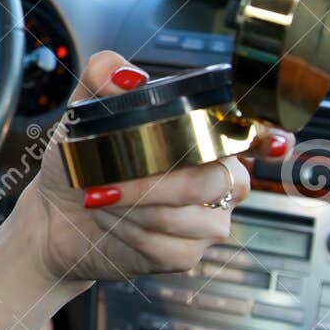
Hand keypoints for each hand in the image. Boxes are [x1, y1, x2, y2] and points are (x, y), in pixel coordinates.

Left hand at [12, 49, 293, 285]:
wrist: (56, 215)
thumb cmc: (82, 159)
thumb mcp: (85, 110)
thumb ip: (102, 76)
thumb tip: (126, 76)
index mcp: (204, 136)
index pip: (254, 133)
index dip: (269, 137)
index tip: (272, 141)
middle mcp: (216, 178)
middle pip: (215, 179)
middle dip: (156, 181)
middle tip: (105, 178)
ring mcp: (207, 219)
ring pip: (192, 216)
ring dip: (136, 207)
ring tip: (99, 196)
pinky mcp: (187, 254)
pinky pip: (174, 248)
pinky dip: (133, 234)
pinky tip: (111, 223)